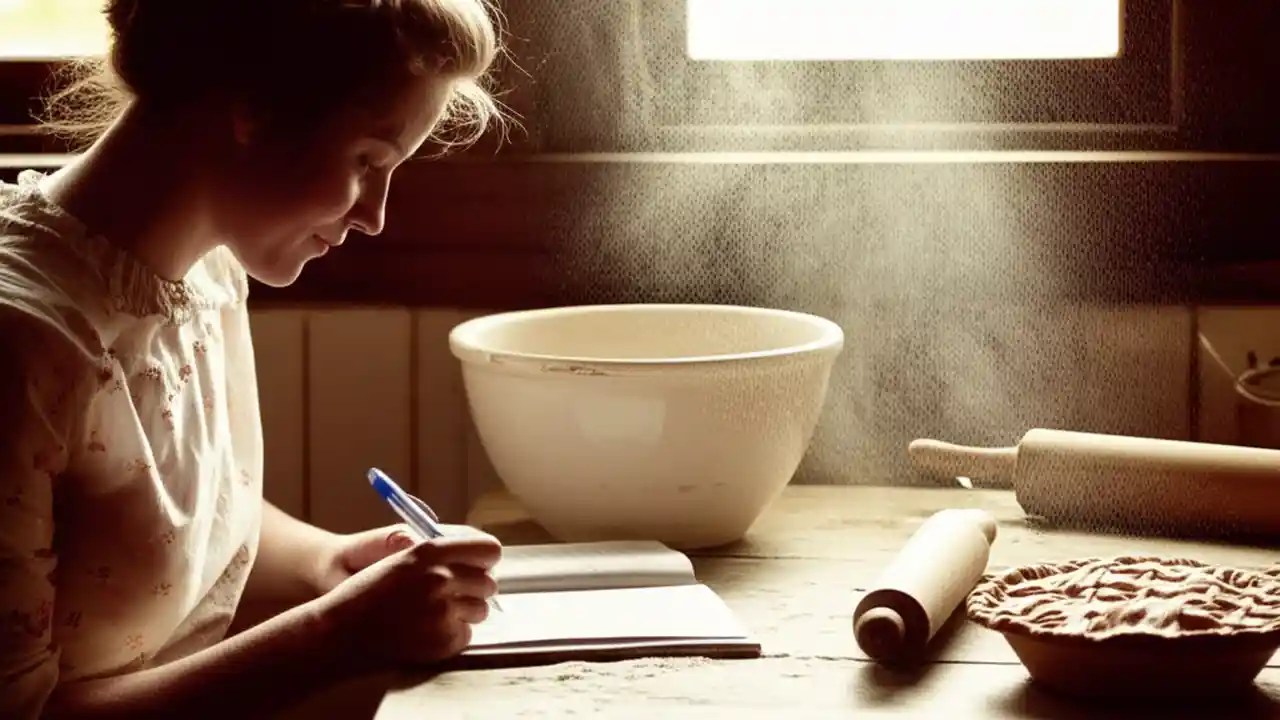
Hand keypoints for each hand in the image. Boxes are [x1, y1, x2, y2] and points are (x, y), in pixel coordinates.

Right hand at [309, 533, 502, 668]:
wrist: (338, 631)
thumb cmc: (368, 592)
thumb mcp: (403, 559)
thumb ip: (441, 554)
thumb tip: (485, 558)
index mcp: (430, 551)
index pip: (488, 550)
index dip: (485, 560)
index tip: (479, 566)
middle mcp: (441, 578)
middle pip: (489, 583)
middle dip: (475, 589)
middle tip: (453, 596)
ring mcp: (444, 610)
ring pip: (482, 610)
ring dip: (466, 613)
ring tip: (436, 615)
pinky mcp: (443, 640)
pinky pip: (467, 635)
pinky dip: (453, 635)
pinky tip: (427, 633)